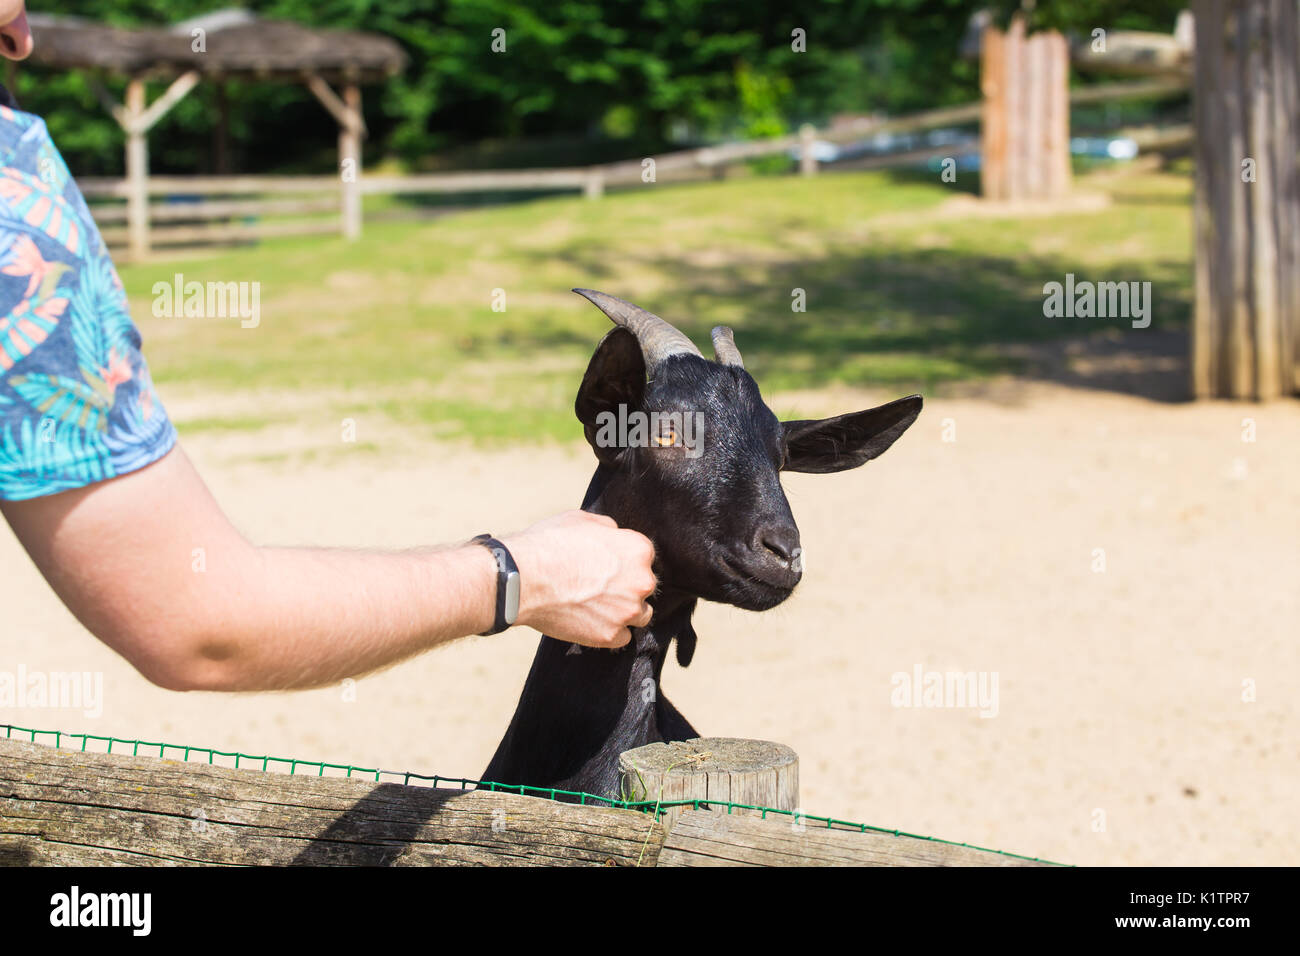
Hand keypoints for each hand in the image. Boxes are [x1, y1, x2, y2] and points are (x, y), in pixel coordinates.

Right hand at [501, 510, 655, 647]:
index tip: (606, 566)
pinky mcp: (611, 636)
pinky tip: (590, 621)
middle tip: (598, 586)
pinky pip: (622, 637)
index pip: (644, 557)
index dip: (624, 561)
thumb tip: (614, 534)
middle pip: (644, 587)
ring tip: (596, 606)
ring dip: (623, 611)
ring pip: (639, 615)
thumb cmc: (549, 545)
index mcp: (638, 549)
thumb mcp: (581, 520)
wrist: (523, 579)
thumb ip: (607, 528)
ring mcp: (627, 611)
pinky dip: (609, 631)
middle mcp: (641, 581)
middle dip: (627, 587)